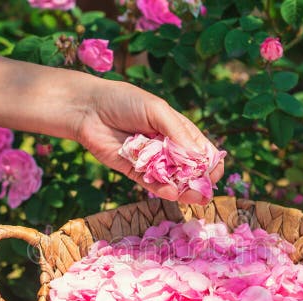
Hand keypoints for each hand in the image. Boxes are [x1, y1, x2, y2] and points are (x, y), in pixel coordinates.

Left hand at [73, 80, 223, 204]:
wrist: (89, 110)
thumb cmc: (125, 102)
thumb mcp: (157, 111)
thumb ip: (178, 133)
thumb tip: (199, 157)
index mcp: (179, 131)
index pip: (202, 151)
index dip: (211, 163)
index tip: (213, 173)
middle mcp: (169, 149)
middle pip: (191, 170)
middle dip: (200, 181)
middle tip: (204, 190)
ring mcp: (153, 162)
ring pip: (174, 181)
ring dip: (185, 190)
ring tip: (194, 197)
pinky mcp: (136, 173)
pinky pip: (153, 185)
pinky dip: (163, 190)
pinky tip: (172, 193)